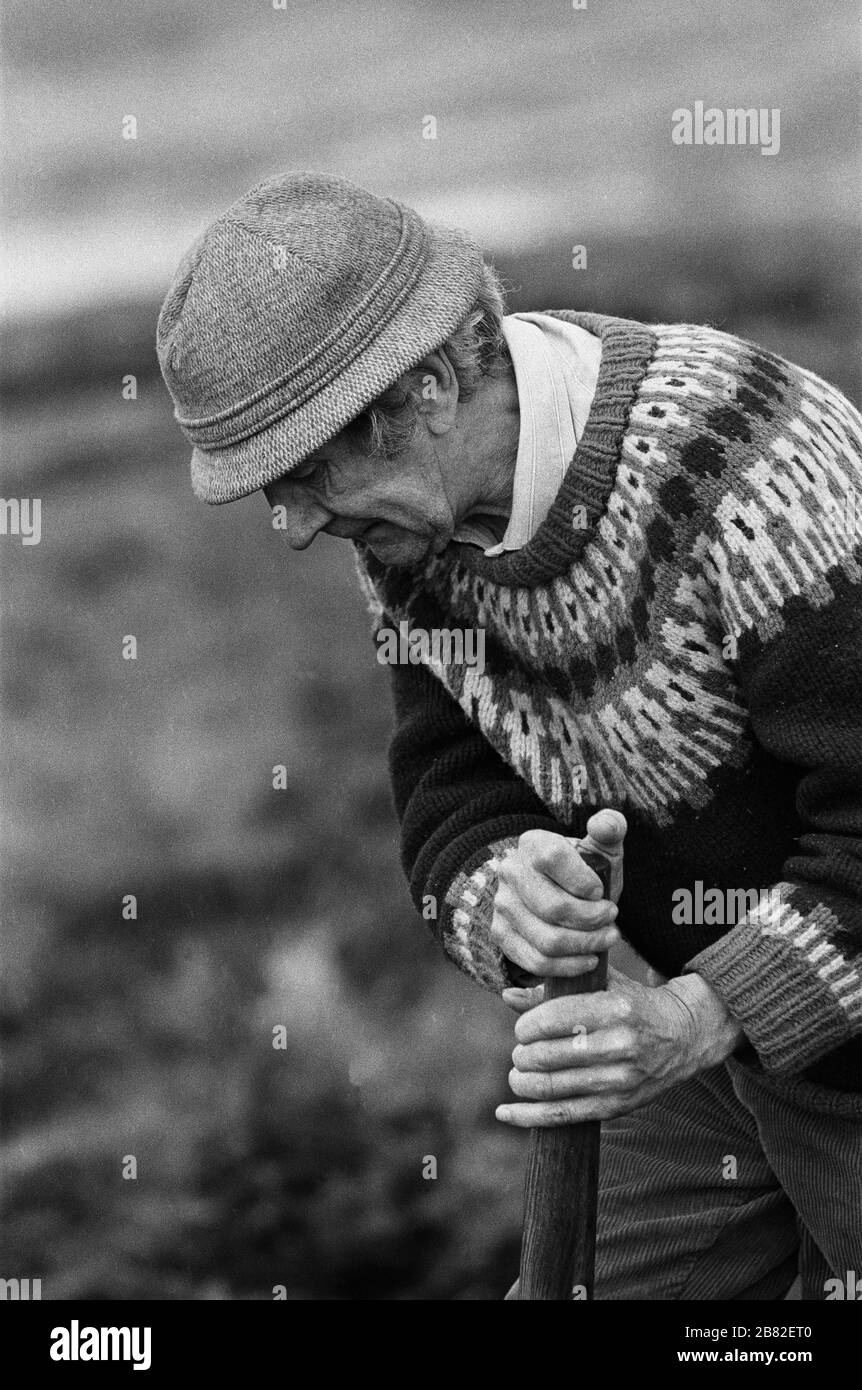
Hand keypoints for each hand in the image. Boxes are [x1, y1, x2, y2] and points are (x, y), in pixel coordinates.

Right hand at [490, 813, 625, 979]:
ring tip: (607, 938)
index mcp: (532, 843)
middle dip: (592, 920)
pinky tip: (588, 959)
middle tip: (612, 920)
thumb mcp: (600, 849)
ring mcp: (503, 906)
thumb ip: (610, 829)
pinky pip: (536, 962)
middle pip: (553, 908)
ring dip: (586, 945)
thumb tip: (605, 824)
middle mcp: (510, 871)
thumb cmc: (584, 872)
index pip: (553, 858)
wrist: (555, 893)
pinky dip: (568, 966)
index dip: (582, 880)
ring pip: (547, 940)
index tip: (600, 891)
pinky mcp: (502, 935)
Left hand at [496, 968, 744, 1125]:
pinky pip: (564, 1116)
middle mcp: (619, 1044)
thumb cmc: (633, 1003)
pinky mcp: (618, 1106)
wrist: (685, 1035)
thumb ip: (554, 990)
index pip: (552, 1020)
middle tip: (521, 1052)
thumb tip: (508, 996)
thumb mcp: (601, 985)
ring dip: (523, 1082)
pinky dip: (529, 1116)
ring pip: (552, 1087)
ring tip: (518, 1075)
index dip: (526, 1027)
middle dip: (523, 1055)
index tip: (523, 1028)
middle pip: (547, 1056)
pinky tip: (505, 1112)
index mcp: (614, 1008)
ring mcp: (620, 1079)